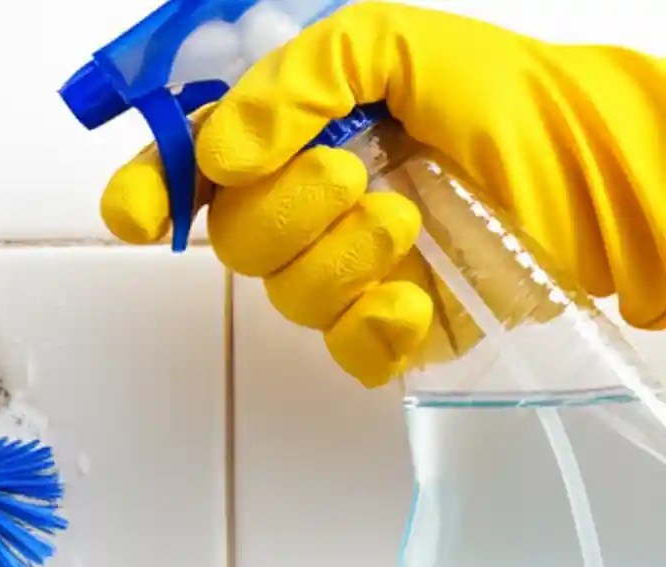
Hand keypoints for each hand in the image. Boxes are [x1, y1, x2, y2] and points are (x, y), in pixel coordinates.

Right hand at [102, 2, 665, 386]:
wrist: (592, 174)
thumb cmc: (505, 99)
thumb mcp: (394, 46)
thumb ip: (297, 81)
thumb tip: (220, 152)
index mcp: (291, 135)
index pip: (188, 170)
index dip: (148, 192)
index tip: (143, 214)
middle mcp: (306, 203)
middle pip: (232, 240)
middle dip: (284, 210)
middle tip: (352, 173)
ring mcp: (345, 268)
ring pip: (285, 296)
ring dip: (341, 258)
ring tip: (407, 218)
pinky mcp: (388, 325)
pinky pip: (343, 350)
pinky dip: (371, 329)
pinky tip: (412, 297)